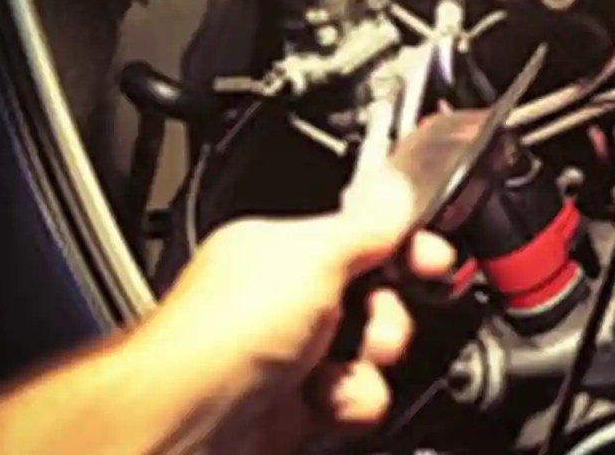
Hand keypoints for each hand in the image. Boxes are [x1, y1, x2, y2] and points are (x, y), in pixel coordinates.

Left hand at [125, 167, 453, 453]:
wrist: (185, 426)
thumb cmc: (220, 331)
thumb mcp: (313, 256)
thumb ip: (368, 224)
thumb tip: (400, 187)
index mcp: (280, 251)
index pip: (360, 236)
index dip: (400, 245)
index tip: (429, 255)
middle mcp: (283, 302)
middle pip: (376, 299)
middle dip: (388, 313)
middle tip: (373, 319)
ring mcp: (291, 359)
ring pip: (371, 355)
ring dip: (368, 364)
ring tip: (338, 368)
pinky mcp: (298, 411)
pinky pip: (356, 399)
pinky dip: (349, 403)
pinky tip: (322, 401)